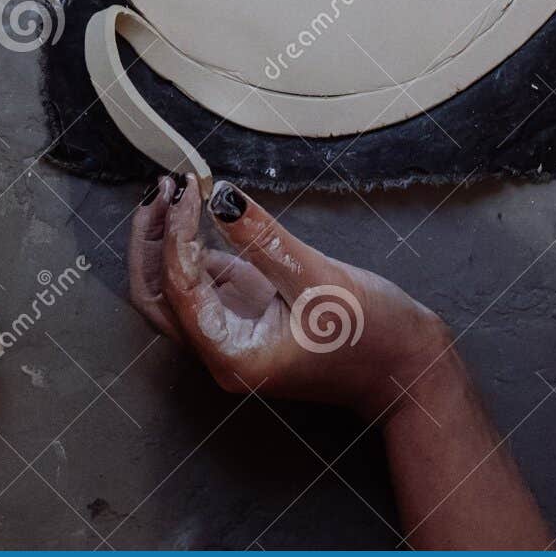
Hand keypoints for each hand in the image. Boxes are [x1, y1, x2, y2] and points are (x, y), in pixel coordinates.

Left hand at [128, 175, 450, 420]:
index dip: (176, 235)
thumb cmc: (372, 336)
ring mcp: (229, 331)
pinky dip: (192, 244)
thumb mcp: (318, 279)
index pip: (180, 289)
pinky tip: (198, 209)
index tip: (188, 190)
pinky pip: (201, 279)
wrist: (405, 367)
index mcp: (233, 356)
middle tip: (164, 189)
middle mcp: (220, 350)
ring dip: (165, 240)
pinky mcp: (243, 313)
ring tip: (175, 191)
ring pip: (172, 288)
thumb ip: (264, 239)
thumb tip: (221, 198)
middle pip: (157, 296)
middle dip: (150, 240)